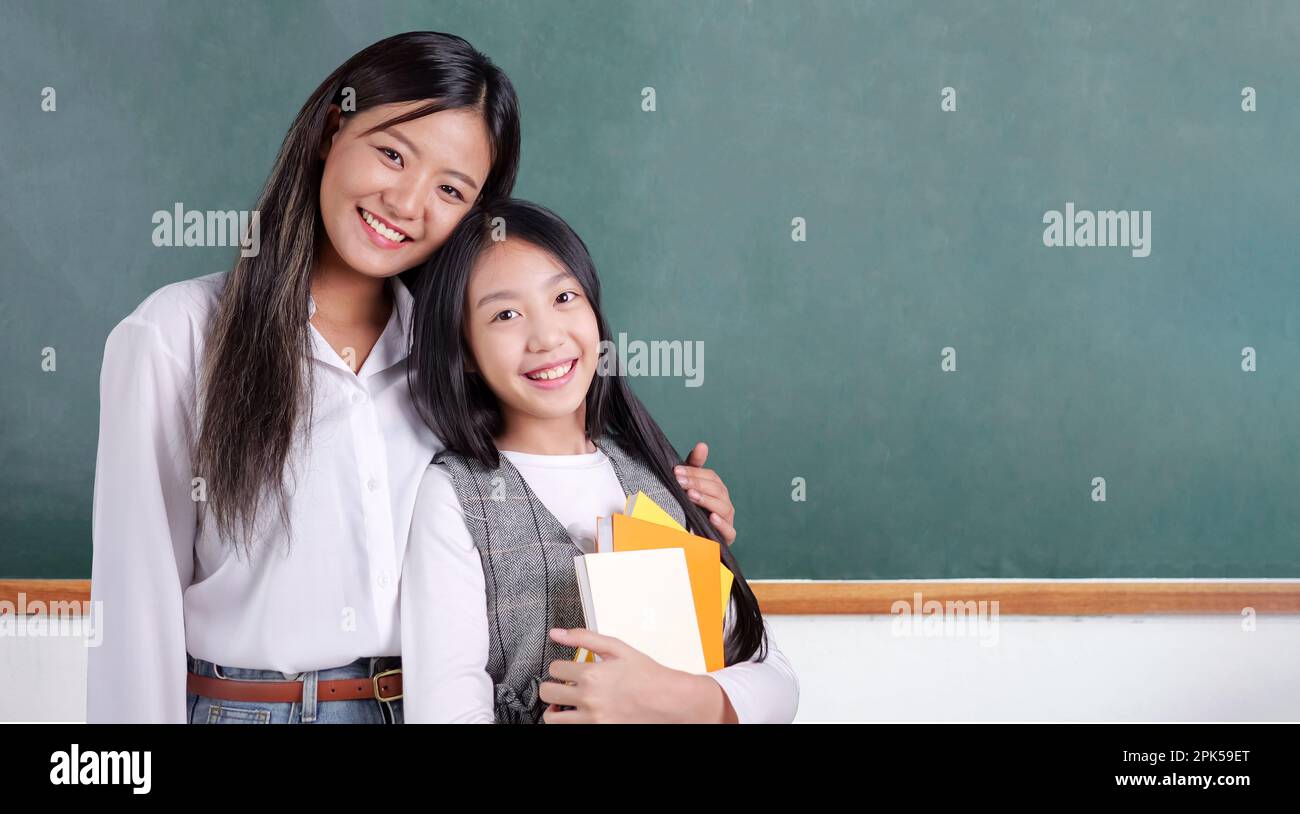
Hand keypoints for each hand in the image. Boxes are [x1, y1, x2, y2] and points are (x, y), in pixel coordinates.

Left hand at [539, 628, 732, 722]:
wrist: (667, 700)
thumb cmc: (646, 675)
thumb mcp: (616, 648)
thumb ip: (584, 638)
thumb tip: (558, 633)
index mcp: (590, 675)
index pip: (554, 669)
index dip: (560, 667)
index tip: (567, 670)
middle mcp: (588, 698)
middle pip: (547, 693)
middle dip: (552, 687)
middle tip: (562, 686)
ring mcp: (592, 719)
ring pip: (552, 718)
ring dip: (554, 709)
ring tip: (564, 704)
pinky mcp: (598, 730)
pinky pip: (570, 729)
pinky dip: (570, 722)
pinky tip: (578, 714)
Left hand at [675, 442, 736, 543]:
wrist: (694, 537)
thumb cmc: (693, 508)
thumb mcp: (690, 486)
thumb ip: (695, 466)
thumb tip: (702, 445)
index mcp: (717, 488)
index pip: (710, 476)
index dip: (694, 473)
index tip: (676, 472)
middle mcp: (724, 501)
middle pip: (716, 489)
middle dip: (697, 484)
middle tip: (680, 482)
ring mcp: (727, 518)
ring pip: (723, 507)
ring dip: (707, 500)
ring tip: (692, 496)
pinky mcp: (727, 536)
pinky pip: (729, 530)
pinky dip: (722, 524)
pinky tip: (712, 518)